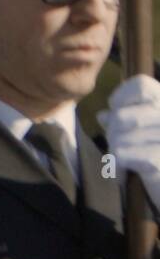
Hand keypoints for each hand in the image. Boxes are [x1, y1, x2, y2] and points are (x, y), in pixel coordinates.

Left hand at [97, 74, 159, 209]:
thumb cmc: (157, 160)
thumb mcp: (143, 134)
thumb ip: (125, 120)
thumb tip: (103, 115)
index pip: (141, 85)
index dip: (121, 97)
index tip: (117, 111)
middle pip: (122, 115)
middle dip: (113, 132)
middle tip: (120, 148)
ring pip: (117, 136)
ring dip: (115, 151)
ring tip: (125, 162)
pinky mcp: (158, 159)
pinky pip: (121, 154)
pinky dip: (116, 166)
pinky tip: (124, 174)